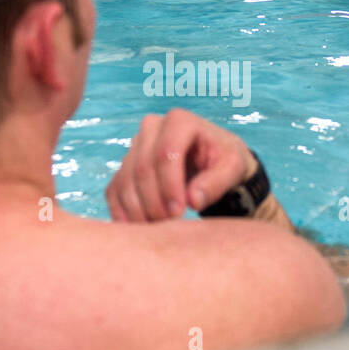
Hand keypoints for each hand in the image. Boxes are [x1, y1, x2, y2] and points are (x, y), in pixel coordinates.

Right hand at [105, 108, 255, 222]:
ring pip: (125, 181)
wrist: (211, 163)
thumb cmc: (224, 161)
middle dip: (154, 201)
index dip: (169, 186)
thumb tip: (193, 200)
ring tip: (159, 228)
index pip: (166, 153)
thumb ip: (217, 182)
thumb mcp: (233, 168)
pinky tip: (139, 227)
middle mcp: (152, 127)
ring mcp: (134, 146)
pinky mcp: (125, 166)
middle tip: (170, 224)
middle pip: (143, 168)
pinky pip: (115, 190)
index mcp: (179, 121)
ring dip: (138, 210)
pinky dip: (123, 212)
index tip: (179, 212)